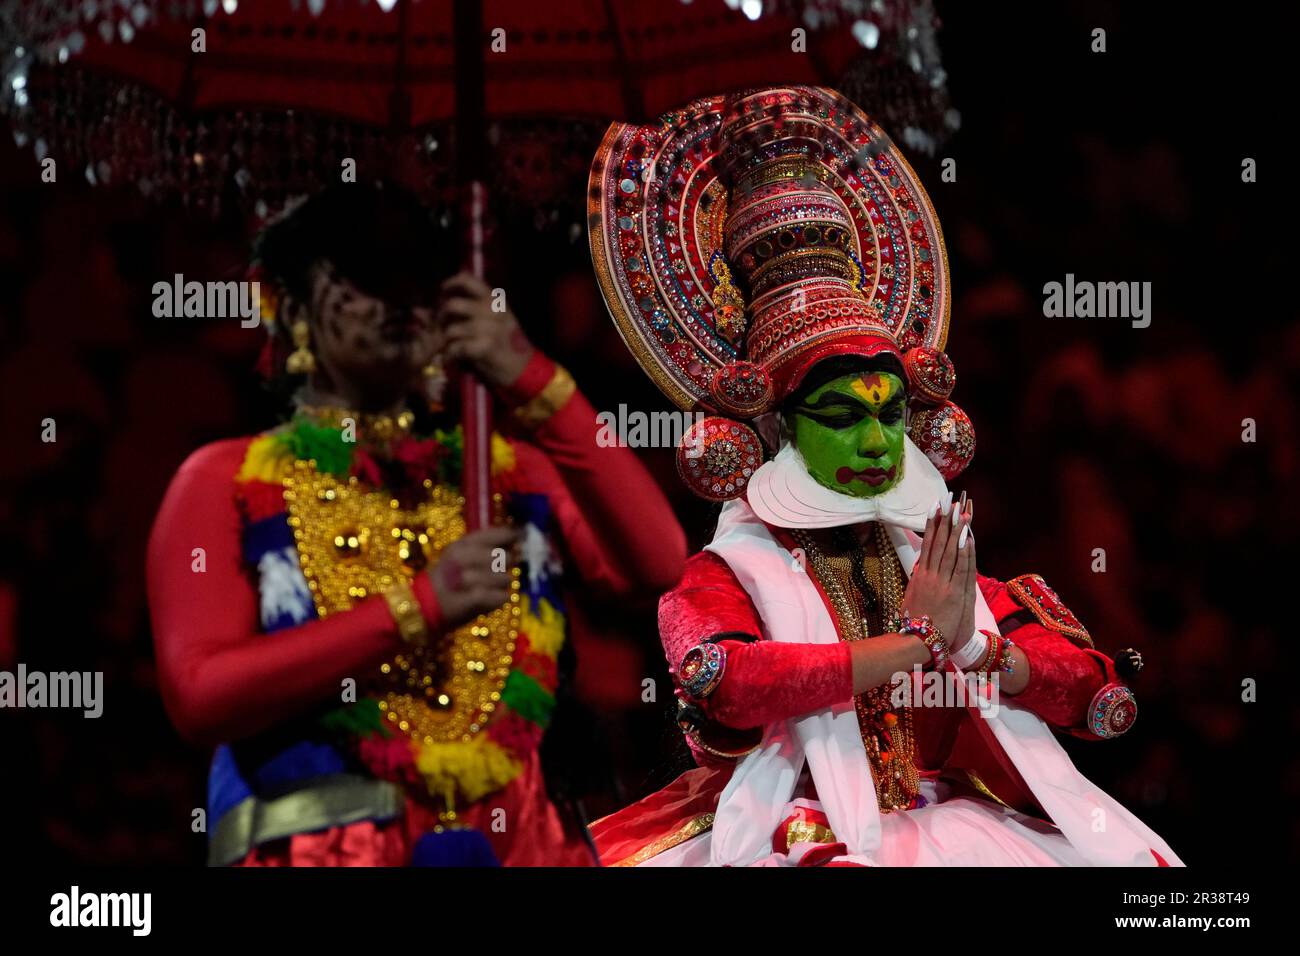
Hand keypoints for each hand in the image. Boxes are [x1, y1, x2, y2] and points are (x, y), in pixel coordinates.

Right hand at [427, 526, 519, 630]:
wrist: (422, 609)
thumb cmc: (447, 583)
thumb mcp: (461, 558)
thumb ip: (487, 549)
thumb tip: (519, 545)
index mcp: (461, 544)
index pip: (496, 533)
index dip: (512, 534)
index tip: (522, 536)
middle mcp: (464, 556)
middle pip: (505, 557)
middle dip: (505, 568)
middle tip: (495, 575)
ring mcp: (467, 577)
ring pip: (506, 578)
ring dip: (501, 587)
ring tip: (486, 590)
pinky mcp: (473, 598)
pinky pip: (502, 597)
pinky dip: (498, 600)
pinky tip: (488, 600)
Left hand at [437, 272, 534, 387]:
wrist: (526, 370)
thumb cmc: (504, 346)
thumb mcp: (487, 324)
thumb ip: (458, 315)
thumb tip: (419, 311)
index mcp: (495, 300)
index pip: (467, 280)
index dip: (449, 285)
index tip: (442, 294)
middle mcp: (494, 310)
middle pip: (453, 305)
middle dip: (440, 319)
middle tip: (439, 330)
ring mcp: (492, 328)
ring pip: (452, 329)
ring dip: (445, 342)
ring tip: (448, 348)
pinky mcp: (488, 346)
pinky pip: (457, 347)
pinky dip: (450, 355)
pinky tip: (452, 359)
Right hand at [901, 496, 973, 647]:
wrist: (919, 641)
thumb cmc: (915, 623)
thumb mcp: (911, 598)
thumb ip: (917, 581)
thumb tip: (918, 567)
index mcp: (919, 575)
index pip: (927, 544)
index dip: (931, 525)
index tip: (934, 508)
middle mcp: (929, 575)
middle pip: (938, 542)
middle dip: (944, 520)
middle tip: (948, 500)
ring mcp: (941, 583)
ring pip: (949, 551)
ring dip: (955, 531)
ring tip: (960, 512)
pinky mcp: (953, 593)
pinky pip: (960, 569)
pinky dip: (963, 553)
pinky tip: (966, 538)